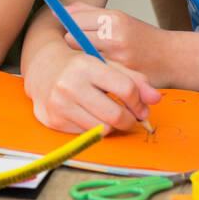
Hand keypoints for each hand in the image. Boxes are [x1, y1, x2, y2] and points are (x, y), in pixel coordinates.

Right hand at [23, 39, 160, 134]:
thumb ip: (134, 79)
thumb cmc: (81, 64)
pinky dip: (94, 129)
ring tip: (111, 115)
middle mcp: (70, 85)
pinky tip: (92, 116)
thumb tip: (156, 99)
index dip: (139, 102)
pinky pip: (86, 135)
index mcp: (87, 65)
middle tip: (130, 117)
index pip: (126, 89)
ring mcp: (60, 104)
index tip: (141, 106)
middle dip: (129, 120)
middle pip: (116, 116)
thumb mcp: (108, 64)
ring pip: (102, 129)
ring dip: (112, 126)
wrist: (43, 67)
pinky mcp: (53, 121)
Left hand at [63, 3, 175, 85]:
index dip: (68, 27)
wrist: (174, 58)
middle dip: (71, 45)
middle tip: (77, 49)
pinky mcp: (120, 78)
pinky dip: (92, 75)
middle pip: (71, 40)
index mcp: (113, 18)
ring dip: (79, 61)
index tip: (69, 32)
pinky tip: (96, 75)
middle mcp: (114, 36)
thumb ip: (90, 12)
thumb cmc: (143, 38)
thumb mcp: (120, 18)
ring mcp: (117, 58)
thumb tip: (62, 9)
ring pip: (80, 59)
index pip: (73, 20)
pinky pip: (93, 75)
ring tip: (86, 62)